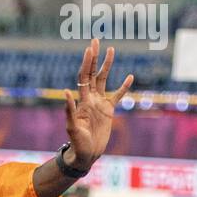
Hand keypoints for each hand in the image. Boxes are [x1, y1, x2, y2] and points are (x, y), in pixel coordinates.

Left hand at [63, 38, 133, 170]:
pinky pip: (117, 96)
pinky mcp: (109, 111)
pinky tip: (130, 76)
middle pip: (93, 73)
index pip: (84, 77)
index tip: (89, 48)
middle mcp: (91, 99)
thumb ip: (70, 110)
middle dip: (94, 57)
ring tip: (111, 50)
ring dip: (107, 65)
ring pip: (104, 80)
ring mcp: (100, 104)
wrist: (87, 155)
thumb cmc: (77, 143)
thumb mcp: (72, 127)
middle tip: (96, 40)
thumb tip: (66, 91)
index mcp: (83, 101)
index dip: (86, 62)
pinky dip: (124, 87)